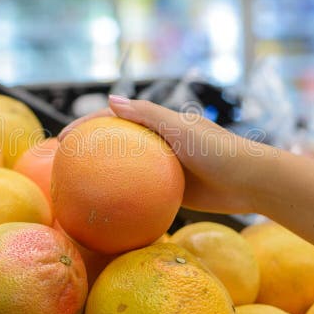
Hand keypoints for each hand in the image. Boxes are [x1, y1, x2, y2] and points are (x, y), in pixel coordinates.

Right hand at [59, 95, 267, 214]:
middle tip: (61, 165)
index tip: (62, 141)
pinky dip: (125, 199)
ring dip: (103, 176)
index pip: (115, 120)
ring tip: (76, 191)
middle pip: (116, 144)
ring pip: (127, 170)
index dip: (87, 126)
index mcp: (159, 123)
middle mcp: (158, 142)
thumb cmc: (219, 150)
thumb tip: (111, 101)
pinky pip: (142, 194)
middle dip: (89, 150)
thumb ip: (149, 116)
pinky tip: (108, 213)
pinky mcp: (172, 190)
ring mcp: (164, 167)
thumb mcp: (182, 130)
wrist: (252, 181)